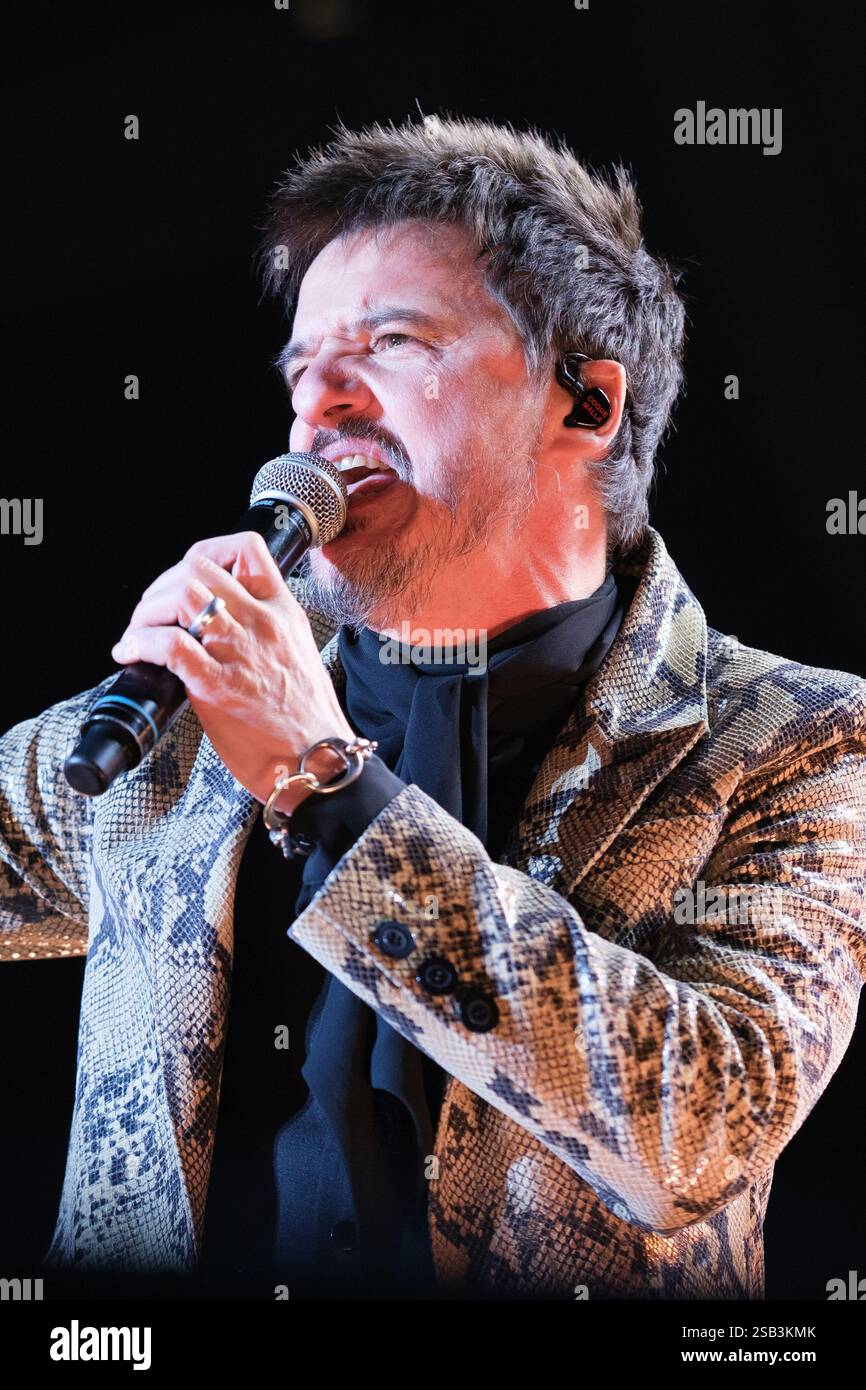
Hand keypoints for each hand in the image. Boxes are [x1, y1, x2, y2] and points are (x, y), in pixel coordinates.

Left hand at [110, 531, 355, 811]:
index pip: (245, 549)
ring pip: (181, 596)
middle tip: (152, 613)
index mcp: (282, 610)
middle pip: (198, 567)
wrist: (319, 757)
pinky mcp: (220, 686)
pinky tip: (131, 653)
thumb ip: (265, 628)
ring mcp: (241, 652)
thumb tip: (223, 622)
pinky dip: (141, 643)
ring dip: (146, 612)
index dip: (205, 553)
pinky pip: (171, 645)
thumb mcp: (297, 650)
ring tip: (138, 633)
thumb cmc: (306, 715)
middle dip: (162, 584)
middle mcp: (262, 622)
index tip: (187, 578)